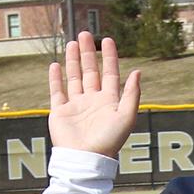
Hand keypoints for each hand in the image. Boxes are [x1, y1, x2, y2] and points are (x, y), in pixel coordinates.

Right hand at [46, 33, 138, 159]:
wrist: (85, 158)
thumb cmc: (108, 141)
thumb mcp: (126, 116)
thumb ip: (132, 94)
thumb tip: (138, 72)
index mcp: (109, 101)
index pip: (110, 73)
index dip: (109, 56)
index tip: (107, 39)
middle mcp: (92, 102)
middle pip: (90, 71)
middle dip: (88, 53)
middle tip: (85, 34)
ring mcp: (76, 106)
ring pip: (74, 78)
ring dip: (73, 60)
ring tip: (72, 43)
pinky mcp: (60, 112)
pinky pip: (57, 91)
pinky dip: (56, 78)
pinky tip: (56, 65)